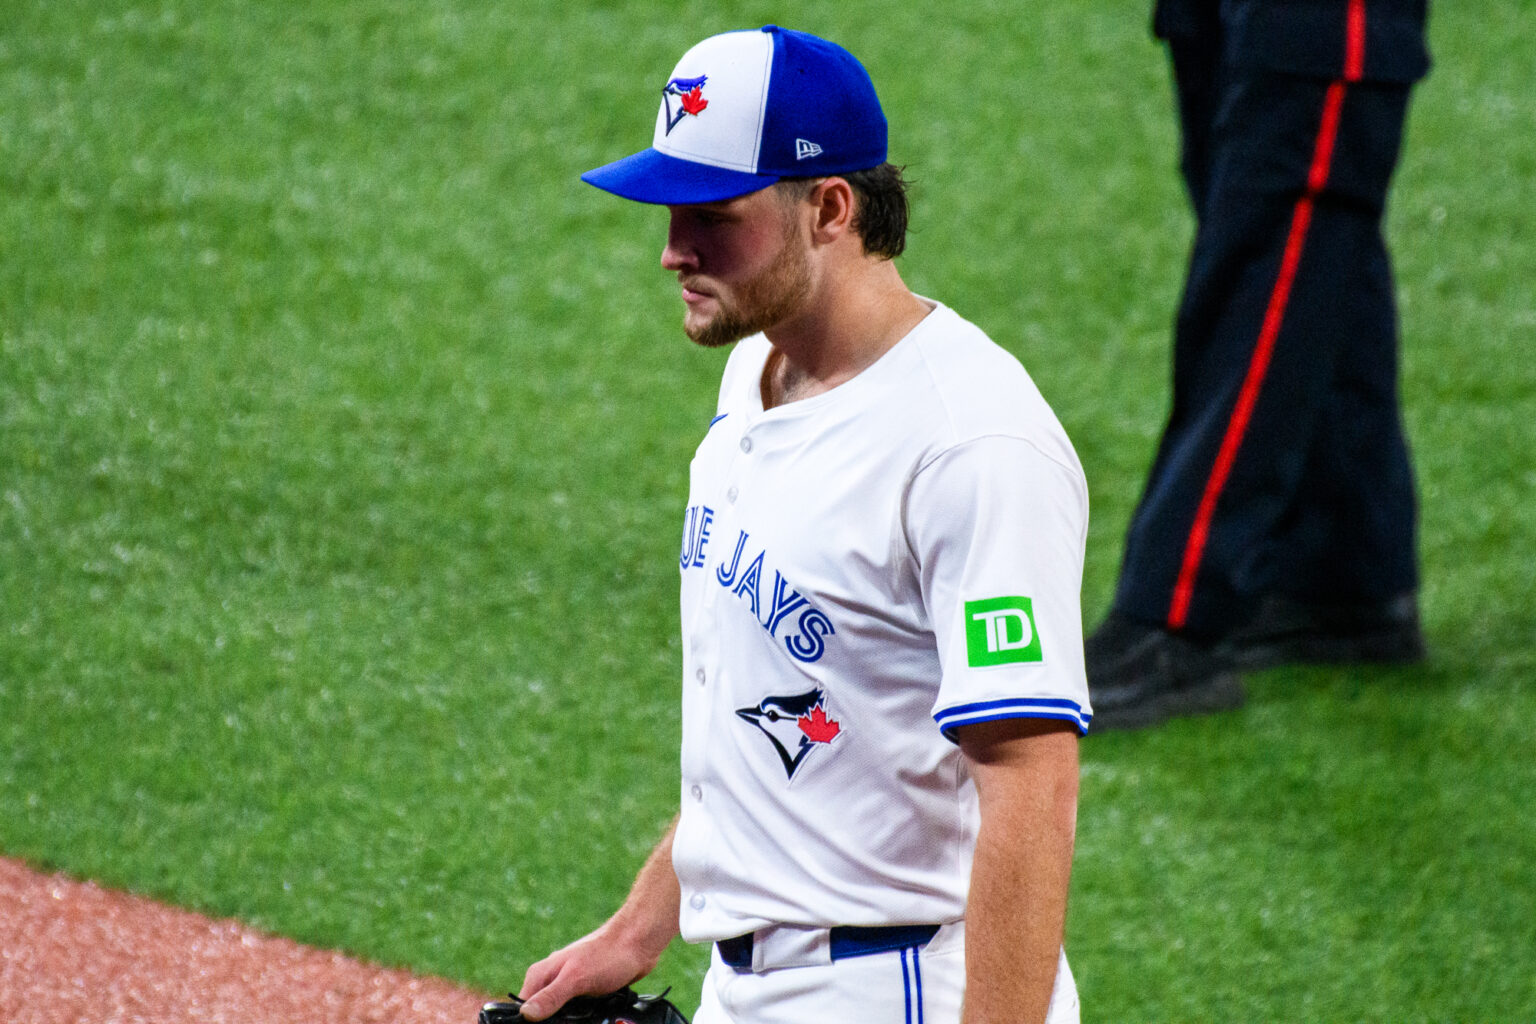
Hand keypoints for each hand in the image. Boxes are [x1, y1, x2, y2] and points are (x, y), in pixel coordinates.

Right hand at [515, 924, 664, 1021]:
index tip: (556, 1022)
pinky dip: (587, 1016)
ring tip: (590, 1013)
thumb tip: (526, 1014)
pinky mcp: (585, 990)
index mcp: (541, 975)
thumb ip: (551, 997)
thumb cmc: (608, 954)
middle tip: (579, 1016)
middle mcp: (552, 979)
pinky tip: (597, 1012)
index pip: (524, 1009)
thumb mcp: (576, 979)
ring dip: (575, 1020)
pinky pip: (580, 1012)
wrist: (638, 943)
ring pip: (563, 1015)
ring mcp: (569, 984)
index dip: (534, 1022)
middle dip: (559, 1021)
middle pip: (544, 1015)